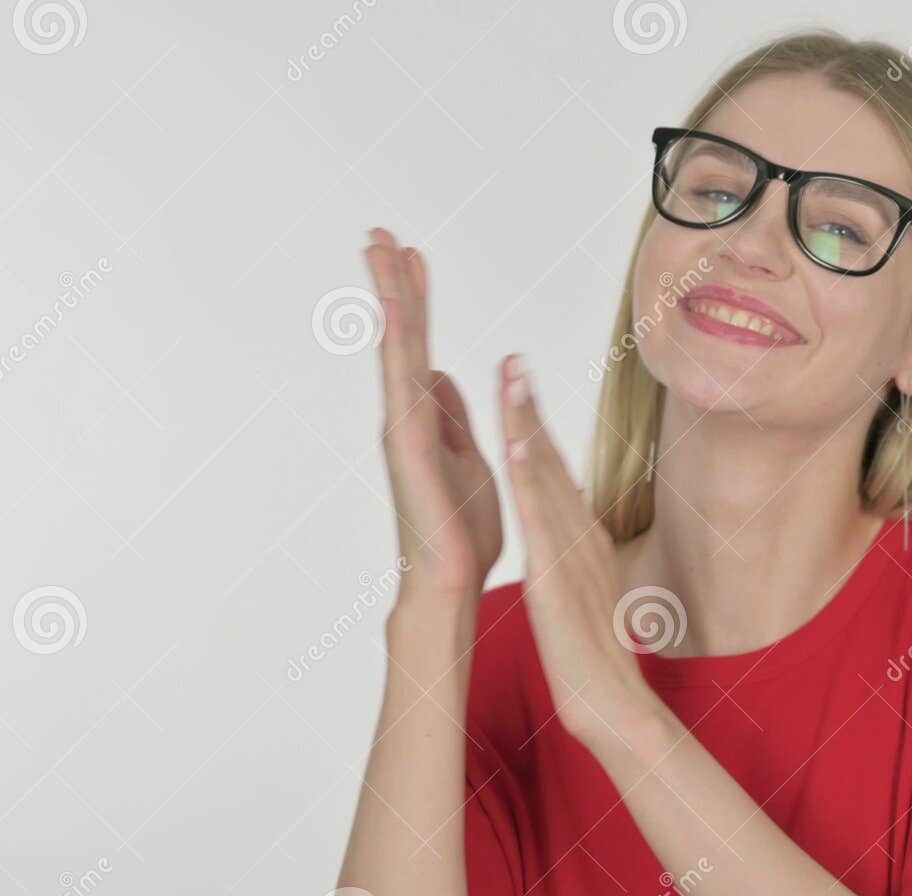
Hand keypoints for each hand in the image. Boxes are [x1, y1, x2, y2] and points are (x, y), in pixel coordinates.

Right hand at [365, 228, 503, 612]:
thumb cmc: (459, 530)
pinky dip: (402, 347)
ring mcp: (403, 430)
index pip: (421, 345)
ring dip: (390, 298)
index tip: (413, 254)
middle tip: (380, 232)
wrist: (449, 581)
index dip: (417, 299)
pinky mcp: (409, 450)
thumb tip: (438, 375)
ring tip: (380, 249)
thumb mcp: (465, 456)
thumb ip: (451, 416)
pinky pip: (405, 387)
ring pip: (397, 351)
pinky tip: (400, 312)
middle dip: (392, 283)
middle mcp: (406, 418)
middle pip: (401, 336)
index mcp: (424, 418)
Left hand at [496, 354, 659, 746]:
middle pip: (550, 463)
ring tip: (512, 378)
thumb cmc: (594, 656)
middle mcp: (579, 536)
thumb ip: (573, 559)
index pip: (552, 472)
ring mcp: (570, 554)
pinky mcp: (556, 577)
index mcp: (580, 539)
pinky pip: (541, 522)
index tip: (517, 381)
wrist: (613, 705)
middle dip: (529, 407)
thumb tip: (563, 538)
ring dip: (528, 426)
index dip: (534, 424)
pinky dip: (530, 481)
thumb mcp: (583, 592)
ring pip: (545, 480)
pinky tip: (516, 445)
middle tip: (513, 356)